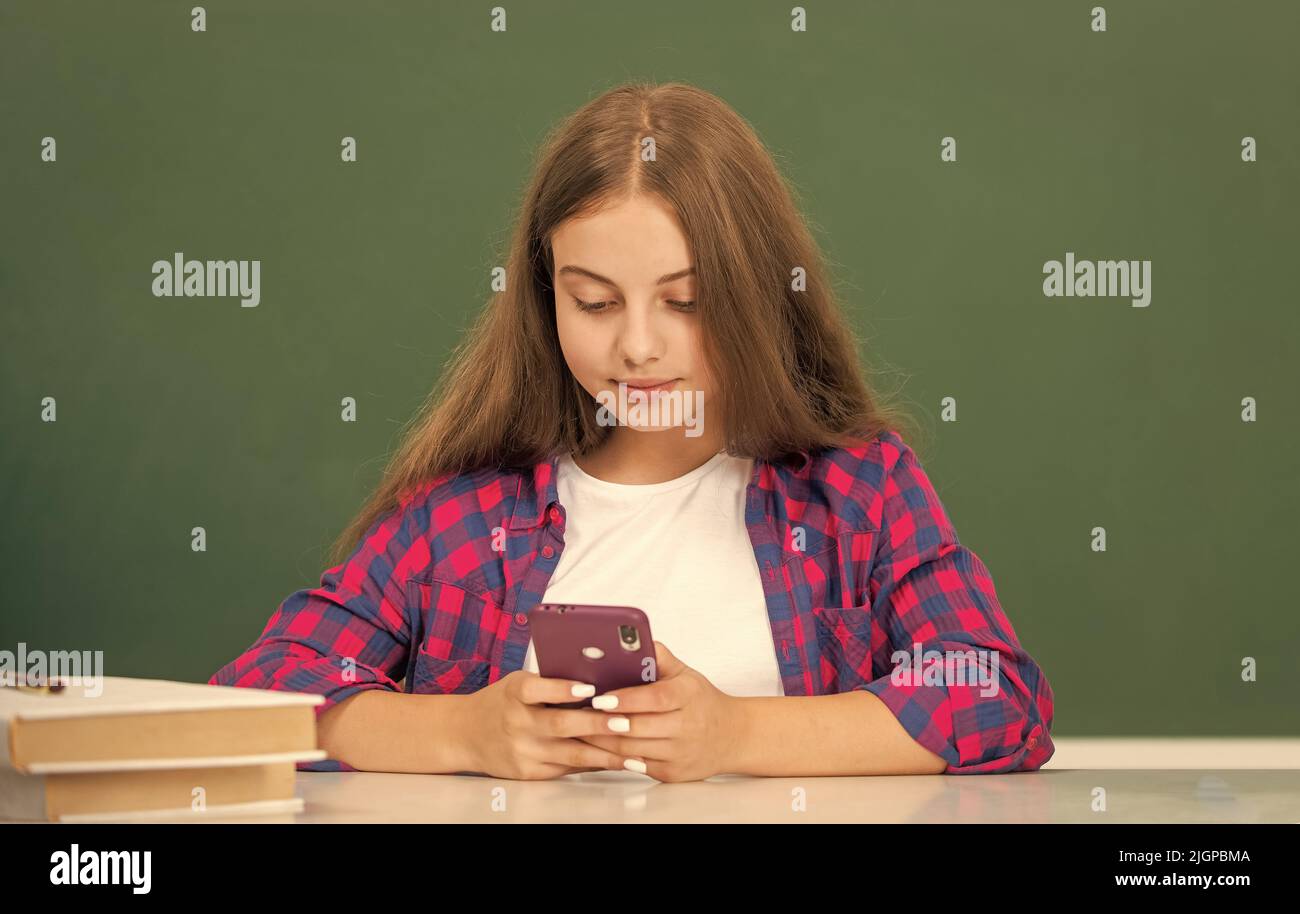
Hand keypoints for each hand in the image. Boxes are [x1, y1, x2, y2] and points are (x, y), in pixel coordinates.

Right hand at [462, 670, 643, 779]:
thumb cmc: (502, 702)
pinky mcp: (528, 772)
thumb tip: (600, 678)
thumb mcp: (519, 683)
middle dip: (597, 724)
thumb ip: (551, 682)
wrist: (464, 734)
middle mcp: (516, 722)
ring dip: (605, 753)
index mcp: (514, 692)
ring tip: (633, 752)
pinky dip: (593, 765)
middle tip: (627, 721)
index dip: (562, 689)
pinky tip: (615, 762)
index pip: (536, 688)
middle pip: (560, 725)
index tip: (589, 688)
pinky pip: (567, 769)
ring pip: (570, 754)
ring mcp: (522, 750)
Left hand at [577, 641, 743, 782]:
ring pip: (632, 751)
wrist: (731, 737)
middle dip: (604, 723)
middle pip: (638, 728)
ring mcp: (680, 753)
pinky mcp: (672, 773)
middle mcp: (687, 726)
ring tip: (580, 729)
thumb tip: (631, 639)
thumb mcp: (686, 673)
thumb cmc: (700, 700)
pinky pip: (636, 766)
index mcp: (689, 696)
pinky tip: (597, 747)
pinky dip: (614, 757)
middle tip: (578, 714)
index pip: (655, 698)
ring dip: (602, 741)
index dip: (625, 699)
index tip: (600, 698)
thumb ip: (659, 656)